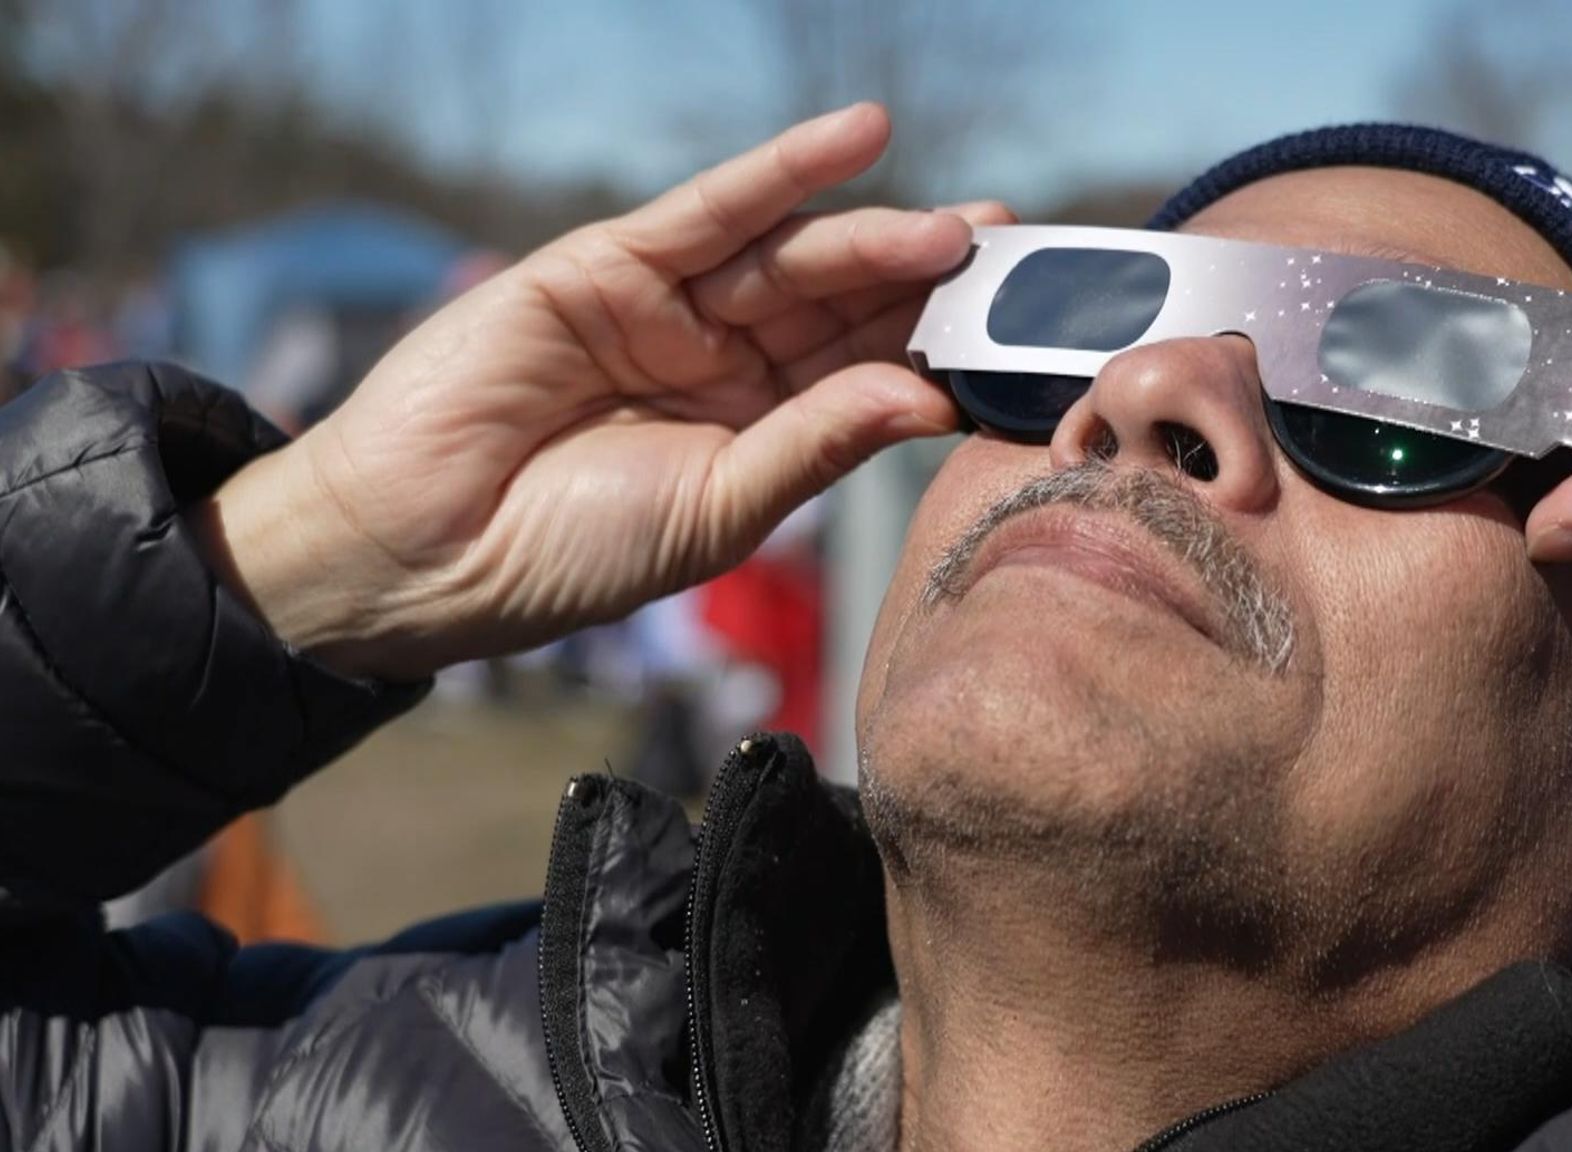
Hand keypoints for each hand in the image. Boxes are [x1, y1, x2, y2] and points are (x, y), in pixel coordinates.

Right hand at [202, 104, 1009, 679]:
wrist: (424, 549)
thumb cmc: (567, 553)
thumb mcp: (716, 510)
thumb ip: (813, 444)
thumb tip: (922, 397)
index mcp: (758, 432)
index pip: (867, 377)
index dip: (941, 352)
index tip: (1024, 337)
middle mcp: (724, 363)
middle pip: (847, 308)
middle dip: (929, 285)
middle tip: (1017, 262)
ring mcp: (671, 309)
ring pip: (795, 258)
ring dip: (879, 235)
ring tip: (964, 230)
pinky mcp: (610, 264)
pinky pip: (714, 210)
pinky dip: (784, 171)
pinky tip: (859, 137)